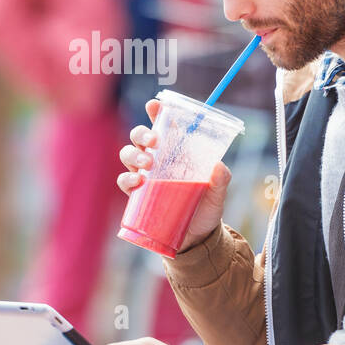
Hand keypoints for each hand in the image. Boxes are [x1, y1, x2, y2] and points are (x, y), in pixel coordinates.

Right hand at [117, 97, 231, 254]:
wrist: (197, 238)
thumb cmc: (206, 208)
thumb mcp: (217, 194)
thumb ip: (220, 180)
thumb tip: (219, 167)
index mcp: (176, 151)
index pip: (163, 125)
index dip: (156, 112)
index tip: (154, 105)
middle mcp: (157, 160)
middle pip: (139, 137)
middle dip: (142, 134)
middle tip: (154, 142)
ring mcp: (145, 176)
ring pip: (128, 154)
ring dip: (134, 155)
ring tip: (147, 164)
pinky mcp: (138, 196)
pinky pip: (124, 181)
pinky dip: (127, 179)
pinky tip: (137, 182)